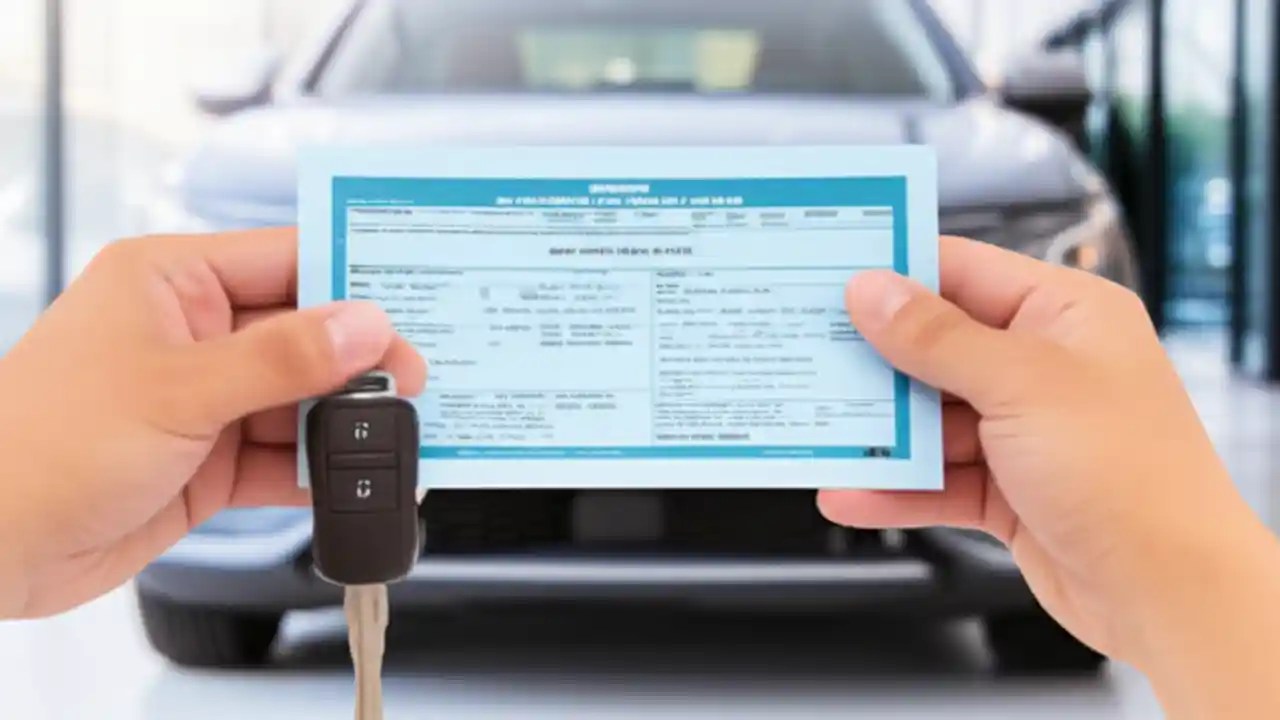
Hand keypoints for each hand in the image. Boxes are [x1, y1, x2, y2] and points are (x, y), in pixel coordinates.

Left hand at [0, 229, 425, 617]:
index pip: (286, 260)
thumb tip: (364, 326)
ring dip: (344, 421)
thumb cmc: (40, 445)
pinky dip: (319, 471)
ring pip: (299, 399)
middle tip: (414, 382)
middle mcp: (191, 334)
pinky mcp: (207, 461)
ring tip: (396, 435)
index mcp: (171, 282)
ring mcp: (202, 400)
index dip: (352, 282)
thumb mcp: (178, 390)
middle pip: (304, 334)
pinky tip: (354, 479)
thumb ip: (281, 358)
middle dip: (360, 361)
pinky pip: (282, 456)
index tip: (413, 303)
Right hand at [819, 237, 1279, 690]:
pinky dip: (895, 487)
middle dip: (875, 358)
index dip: (895, 271)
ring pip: (930, 418)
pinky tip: (851, 491)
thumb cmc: (1130, 476)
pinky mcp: (1010, 490)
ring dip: (880, 430)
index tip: (830, 276)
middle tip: (809, 354)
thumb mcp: (1022, 386)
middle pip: (937, 346)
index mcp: (1065, 316)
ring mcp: (1026, 431)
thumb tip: (873, 291)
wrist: (1171, 594)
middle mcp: (1045, 366)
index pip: (963, 270)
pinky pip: (937, 478)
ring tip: (820, 430)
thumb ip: (937, 338)